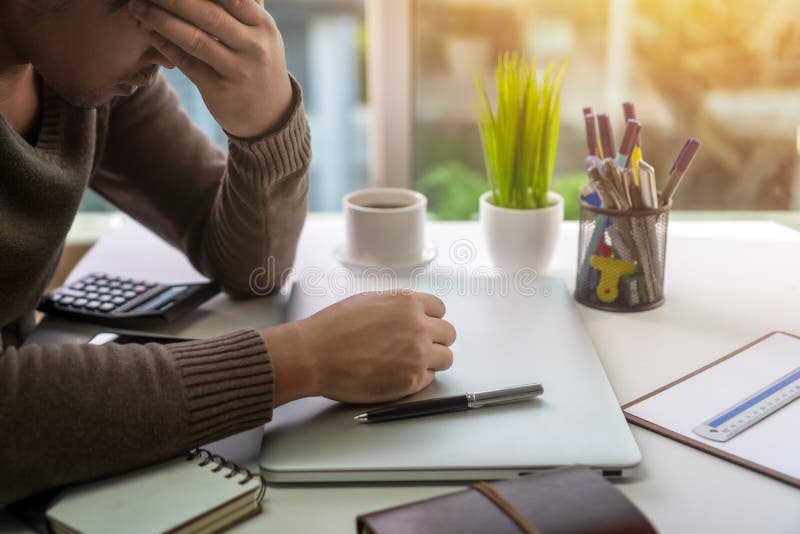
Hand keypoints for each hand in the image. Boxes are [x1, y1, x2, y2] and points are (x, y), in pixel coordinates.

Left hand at [129, 0, 292, 137]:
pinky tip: (148, 31)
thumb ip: (244, 6)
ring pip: (194, 39)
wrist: (271, 114)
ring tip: (137, 6)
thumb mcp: (261, 33)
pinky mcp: (221, 91)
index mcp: (263, 25)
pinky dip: (165, 45)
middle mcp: (254, 46)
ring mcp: (238, 70)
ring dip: (160, 20)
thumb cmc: (259, 63)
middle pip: (208, 14)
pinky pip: (187, 63)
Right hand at [262, 291, 457, 404]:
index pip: (440, 309)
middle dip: (435, 340)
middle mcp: (419, 326)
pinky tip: (396, 375)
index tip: (422, 326)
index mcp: (408, 303)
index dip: (429, 319)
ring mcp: (418, 355)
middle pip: (448, 334)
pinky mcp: (412, 381)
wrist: (314, 355)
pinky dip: (417, 378)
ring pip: (446, 358)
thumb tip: (410, 315)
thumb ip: (396, 306)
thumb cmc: (333, 328)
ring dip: (431, 360)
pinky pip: (429, 379)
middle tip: (417, 347)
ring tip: (408, 363)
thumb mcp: (369, 301)